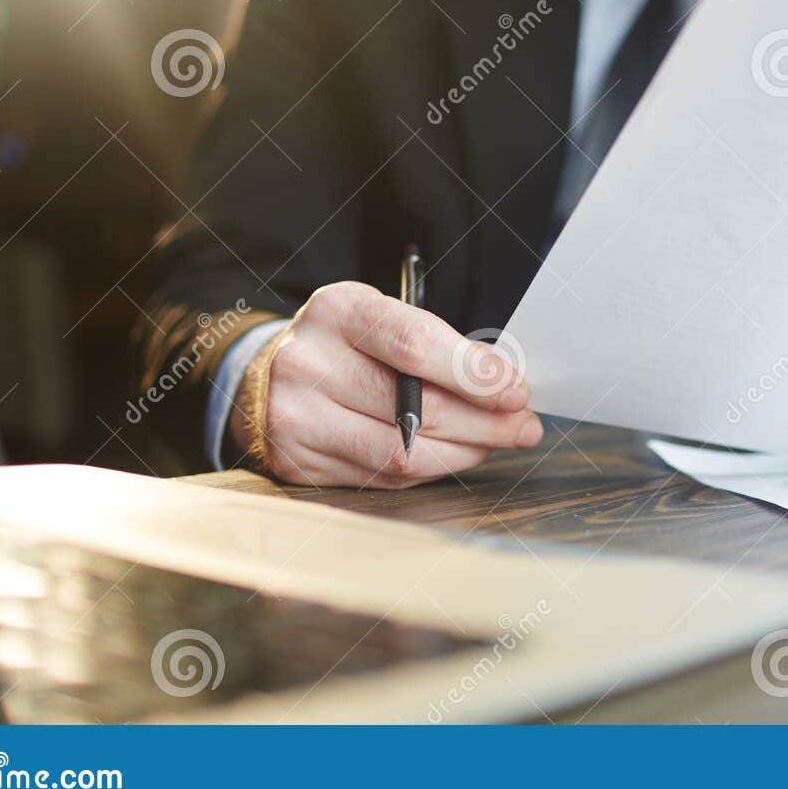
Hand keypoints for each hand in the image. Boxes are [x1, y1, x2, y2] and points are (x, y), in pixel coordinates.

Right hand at [230, 282, 542, 487]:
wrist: (264, 374)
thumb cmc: (345, 342)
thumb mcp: (381, 317)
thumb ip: (436, 346)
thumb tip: (504, 386)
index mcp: (338, 311)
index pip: (414, 344)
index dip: (473, 372)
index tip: (516, 390)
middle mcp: (309, 364)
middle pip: (413, 407)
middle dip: (484, 422)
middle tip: (523, 425)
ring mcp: (298, 418)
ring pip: (402, 452)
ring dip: (463, 453)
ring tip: (494, 442)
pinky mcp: (299, 463)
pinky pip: (382, 477)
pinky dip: (429, 468)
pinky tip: (452, 454)